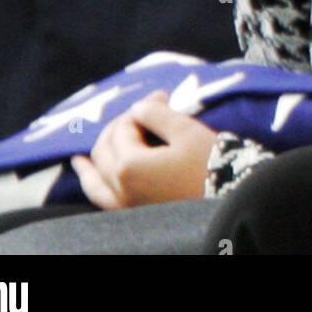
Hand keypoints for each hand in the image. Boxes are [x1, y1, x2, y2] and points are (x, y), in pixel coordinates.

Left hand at [72, 91, 218, 208]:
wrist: (231, 198)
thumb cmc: (211, 163)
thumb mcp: (186, 131)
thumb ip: (157, 114)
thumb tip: (139, 107)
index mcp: (129, 165)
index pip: (124, 127)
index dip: (142, 108)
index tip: (162, 96)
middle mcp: (119, 187)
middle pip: (105, 150)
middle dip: (119, 127)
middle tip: (140, 114)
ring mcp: (124, 205)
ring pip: (95, 180)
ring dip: (91, 162)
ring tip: (81, 157)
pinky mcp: (134, 215)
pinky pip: (103, 200)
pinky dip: (94, 185)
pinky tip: (92, 178)